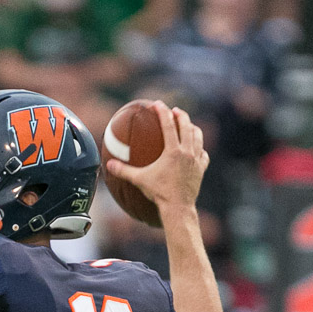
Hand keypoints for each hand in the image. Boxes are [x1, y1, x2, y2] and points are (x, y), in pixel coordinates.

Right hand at [102, 102, 206, 216]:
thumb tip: (108, 165)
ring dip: (192, 128)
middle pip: (187, 126)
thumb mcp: (140, 180)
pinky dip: (200, 148)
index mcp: (173, 151)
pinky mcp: (202, 169)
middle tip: (175, 111)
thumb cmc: (159, 193)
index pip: (168, 125)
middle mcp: (187, 152)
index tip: (158, 104)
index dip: (162, 111)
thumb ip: (123, 171)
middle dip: (181, 115)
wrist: (178, 208)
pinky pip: (204, 153)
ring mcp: (196, 160)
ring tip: (187, 125)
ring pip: (198, 137)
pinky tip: (196, 149)